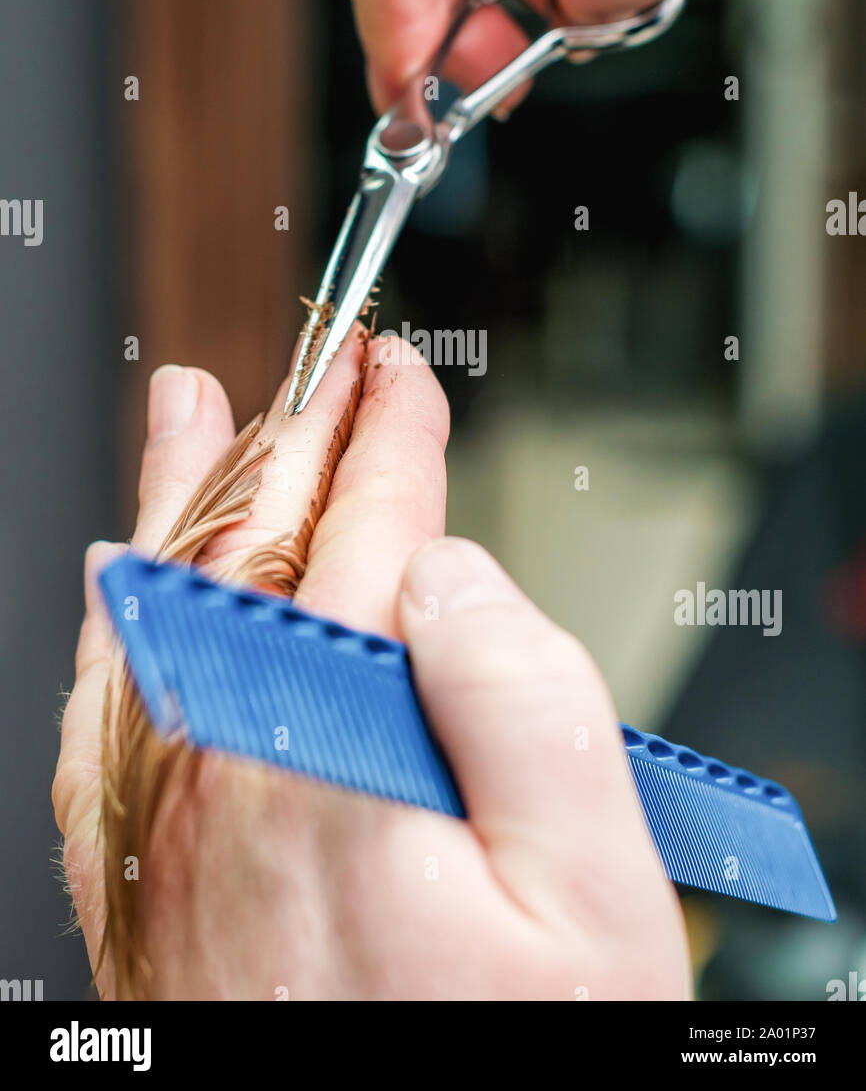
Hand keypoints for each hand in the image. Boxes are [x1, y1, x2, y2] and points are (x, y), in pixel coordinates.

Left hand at [54, 336, 688, 999]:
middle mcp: (223, 769)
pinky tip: (115, 568)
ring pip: (167, 599)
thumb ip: (525, 704)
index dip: (393, 443)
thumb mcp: (593, 903)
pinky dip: (114, 614)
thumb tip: (448, 574)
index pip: (369, 538)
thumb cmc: (500, 1073)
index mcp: (338, 756)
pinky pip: (102, 702)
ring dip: (189, 489)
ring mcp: (161, 816)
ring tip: (195, 405)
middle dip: (309, 436)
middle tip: (333, 365)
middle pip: (266, 545)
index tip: (404, 380)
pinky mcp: (134, 872)